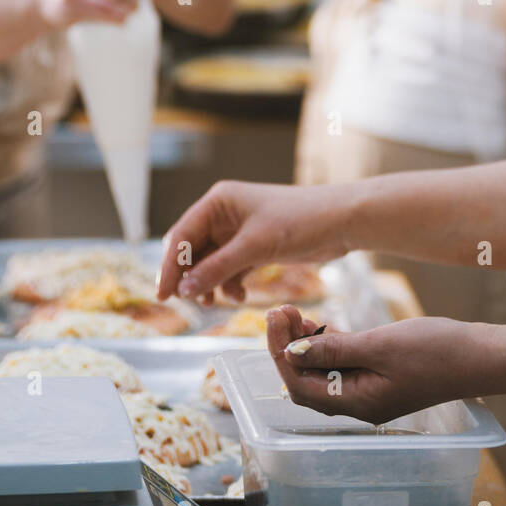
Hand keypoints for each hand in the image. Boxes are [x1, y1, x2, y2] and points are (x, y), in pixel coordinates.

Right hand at [157, 179, 354, 302]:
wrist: (340, 221)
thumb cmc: (299, 221)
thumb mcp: (254, 246)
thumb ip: (217, 268)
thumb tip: (184, 289)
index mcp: (219, 201)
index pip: (181, 235)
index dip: (170, 266)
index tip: (164, 295)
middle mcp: (225, 213)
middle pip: (193, 249)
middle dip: (189, 275)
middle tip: (188, 302)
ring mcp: (240, 230)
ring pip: (211, 261)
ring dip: (209, 282)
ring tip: (212, 303)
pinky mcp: (256, 246)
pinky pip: (230, 268)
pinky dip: (229, 283)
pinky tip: (239, 296)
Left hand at [268, 306, 480, 423]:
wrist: (481, 356)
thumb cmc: (437, 351)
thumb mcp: (380, 344)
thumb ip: (335, 348)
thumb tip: (292, 350)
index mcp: (357, 403)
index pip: (300, 384)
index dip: (280, 352)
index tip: (274, 317)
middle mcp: (359, 403)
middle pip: (307, 380)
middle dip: (287, 347)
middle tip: (280, 311)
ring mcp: (371, 391)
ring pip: (323, 372)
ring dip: (305, 344)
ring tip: (295, 312)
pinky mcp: (381, 377)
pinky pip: (343, 366)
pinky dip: (328, 345)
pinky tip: (321, 324)